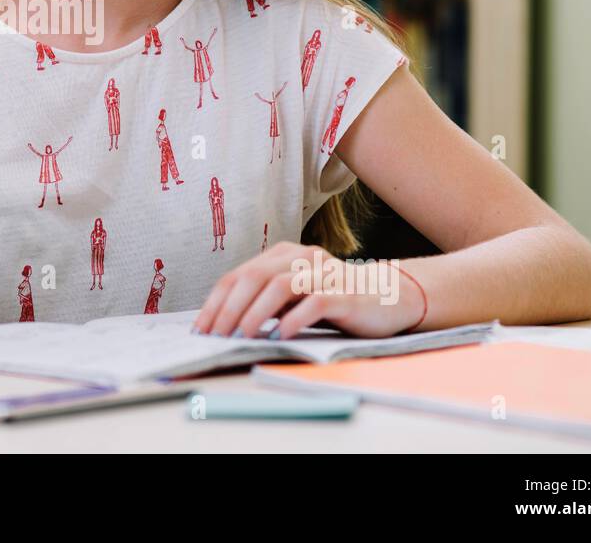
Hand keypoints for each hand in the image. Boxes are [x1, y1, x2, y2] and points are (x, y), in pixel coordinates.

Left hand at [192, 241, 424, 338]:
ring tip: (242, 336)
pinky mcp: (345, 294)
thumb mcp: (295, 297)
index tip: (201, 328)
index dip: (217, 301)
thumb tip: (224, 322)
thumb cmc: (334, 300)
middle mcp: (302, 258)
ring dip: (256, 313)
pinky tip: (280, 336)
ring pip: (280, 286)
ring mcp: (324, 274)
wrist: (389, 297)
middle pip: (255, 277)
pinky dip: (293, 320)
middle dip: (230, 308)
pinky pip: (314, 303)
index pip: (239, 274)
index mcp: (284, 255)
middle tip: (216, 335)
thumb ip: (266, 301)